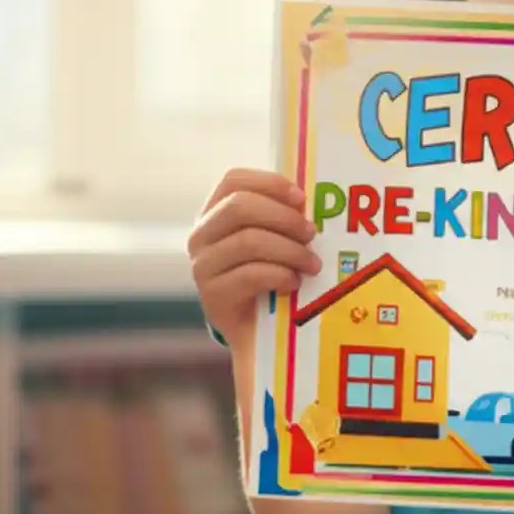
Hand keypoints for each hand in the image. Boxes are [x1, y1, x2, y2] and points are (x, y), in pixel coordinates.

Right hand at [187, 168, 322, 350]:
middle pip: (240, 207)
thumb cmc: (273, 277)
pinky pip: (250, 275)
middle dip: (284, 218)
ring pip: (249, 241)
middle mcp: (201, 235)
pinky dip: (280, 276)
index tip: (301, 198)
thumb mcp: (276, 240)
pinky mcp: (212, 296)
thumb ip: (283, 217)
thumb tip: (311, 199)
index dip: (269, 183)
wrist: (258, 333)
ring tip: (312, 264)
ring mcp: (202, 266)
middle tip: (312, 234)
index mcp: (216, 212)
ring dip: (290, 251)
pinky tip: (294, 283)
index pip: (233, 180)